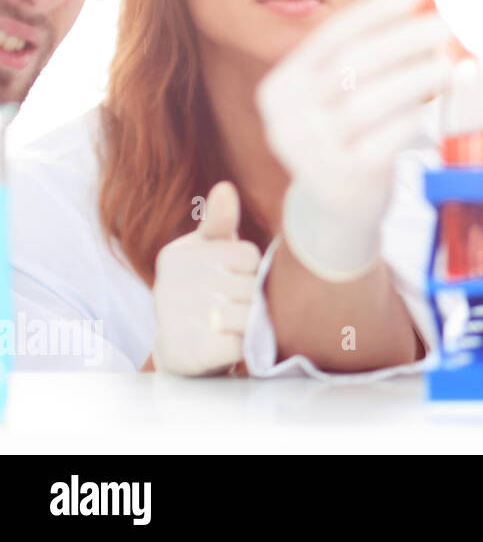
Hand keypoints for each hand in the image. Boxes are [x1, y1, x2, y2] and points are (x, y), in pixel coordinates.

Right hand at [152, 181, 260, 375]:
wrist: (183, 349)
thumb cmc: (206, 289)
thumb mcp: (211, 251)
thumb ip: (219, 223)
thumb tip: (224, 188)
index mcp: (177, 257)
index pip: (248, 255)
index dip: (250, 272)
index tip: (230, 281)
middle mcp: (171, 287)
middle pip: (251, 285)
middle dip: (252, 298)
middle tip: (233, 308)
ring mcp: (180, 322)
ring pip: (250, 314)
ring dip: (253, 323)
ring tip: (233, 326)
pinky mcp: (193, 353)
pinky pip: (243, 343)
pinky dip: (247, 345)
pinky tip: (231, 344)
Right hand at [257, 0, 454, 280]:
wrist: (335, 209)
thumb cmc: (349, 136)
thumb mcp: (341, 97)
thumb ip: (369, 58)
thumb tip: (423, 13)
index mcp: (282, 85)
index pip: (330, 37)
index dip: (374, 12)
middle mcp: (286, 117)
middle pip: (349, 65)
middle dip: (401, 40)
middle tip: (442, 25)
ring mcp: (309, 151)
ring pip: (366, 102)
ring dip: (412, 77)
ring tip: (445, 64)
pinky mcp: (340, 179)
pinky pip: (381, 141)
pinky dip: (409, 119)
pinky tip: (431, 107)